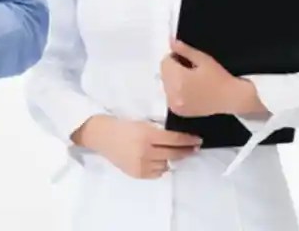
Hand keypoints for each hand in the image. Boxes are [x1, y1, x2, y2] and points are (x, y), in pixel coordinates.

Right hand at [75, 115, 200, 179]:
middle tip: (195, 148)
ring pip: (166, 165)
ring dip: (169, 159)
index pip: (174, 139)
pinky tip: (155, 160)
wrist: (100, 136)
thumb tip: (180, 141)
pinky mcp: (137, 173)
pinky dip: (159, 167)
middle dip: (186, 151)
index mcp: (146, 134)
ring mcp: (141, 164)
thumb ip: (159, 132)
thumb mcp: (142, 123)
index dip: (188, 140)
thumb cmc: (122, 126)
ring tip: (165, 152)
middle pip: (173, 153)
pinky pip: (156, 173)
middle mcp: (145, 151)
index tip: (198, 140)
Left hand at [161, 39, 251, 117]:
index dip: (176, 58)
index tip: (188, 60)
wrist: (232, 98)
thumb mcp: (203, 59)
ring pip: (166, 85)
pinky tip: (190, 90)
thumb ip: (184, 50)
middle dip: (174, 69)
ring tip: (191, 80)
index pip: (165, 62)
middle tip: (191, 70)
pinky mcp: (178, 111)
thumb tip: (170, 40)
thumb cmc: (220, 77)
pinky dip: (176, 91)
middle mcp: (173, 94)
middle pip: (164, 74)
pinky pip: (170, 96)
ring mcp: (175, 104)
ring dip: (173, 80)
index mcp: (178, 80)